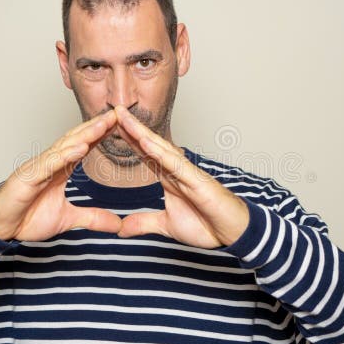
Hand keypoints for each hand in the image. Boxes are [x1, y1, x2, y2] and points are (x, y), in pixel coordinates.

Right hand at [0, 110, 122, 240]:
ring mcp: (38, 168)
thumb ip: (92, 218)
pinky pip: (48, 165)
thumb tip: (118, 224)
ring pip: (64, 147)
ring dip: (84, 135)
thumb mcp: (68, 219)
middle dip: (96, 127)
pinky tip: (79, 148)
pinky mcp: (28, 178)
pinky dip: (64, 156)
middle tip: (117, 114)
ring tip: (103, 124)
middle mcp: (50, 163)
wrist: (0, 228)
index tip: (121, 124)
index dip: (100, 135)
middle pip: (76, 140)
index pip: (83, 147)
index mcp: (60, 169)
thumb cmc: (26, 217)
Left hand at [113, 106, 249, 248]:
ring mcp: (187, 174)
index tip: (111, 127)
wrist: (232, 234)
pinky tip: (145, 141)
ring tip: (124, 118)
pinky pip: (176, 164)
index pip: (145, 154)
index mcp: (169, 178)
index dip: (129, 140)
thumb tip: (121, 229)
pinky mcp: (198, 181)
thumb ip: (144, 223)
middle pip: (150, 145)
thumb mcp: (166, 226)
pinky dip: (160, 153)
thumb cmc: (207, 225)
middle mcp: (177, 170)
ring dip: (142, 133)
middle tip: (114, 109)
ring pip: (161, 149)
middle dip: (132, 128)